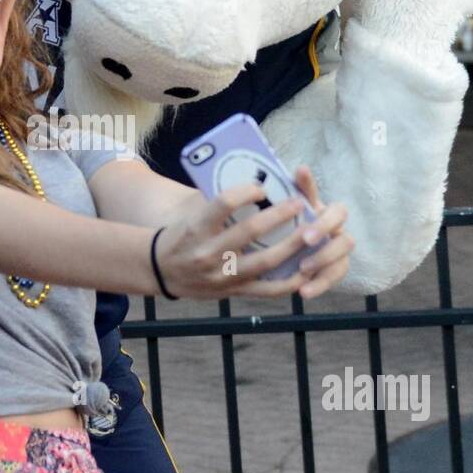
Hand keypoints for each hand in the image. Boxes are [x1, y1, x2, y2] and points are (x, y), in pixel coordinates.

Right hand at [154, 181, 348, 300]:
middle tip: (299, 202)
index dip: (247, 192)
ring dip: (292, 245)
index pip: (224, 203)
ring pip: (265, 261)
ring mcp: (222, 275)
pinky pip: (267, 290)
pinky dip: (289, 280)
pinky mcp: (233, 292)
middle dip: (279, 215)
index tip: (262, 186)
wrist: (160, 270)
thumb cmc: (182, 235)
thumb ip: (219, 202)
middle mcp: (209, 252)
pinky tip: (306, 268)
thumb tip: (255, 180)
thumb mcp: (192, 214)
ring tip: (311, 232)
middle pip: (250, 231)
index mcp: (197, 227)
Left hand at [291, 165, 354, 297]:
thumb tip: (301, 167)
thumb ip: (300, 188)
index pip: (340, 213)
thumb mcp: (292, 201)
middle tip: (304, 261)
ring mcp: (337, 253)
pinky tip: (302, 292)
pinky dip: (319, 286)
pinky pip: (333, 280)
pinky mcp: (333, 270)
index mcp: (328, 213)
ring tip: (302, 275)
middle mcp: (337, 232)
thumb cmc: (291, 215)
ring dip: (323, 269)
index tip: (306, 236)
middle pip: (346, 241)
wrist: (282, 239)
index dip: (326, 224)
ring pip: (342, 263)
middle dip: (326, 252)